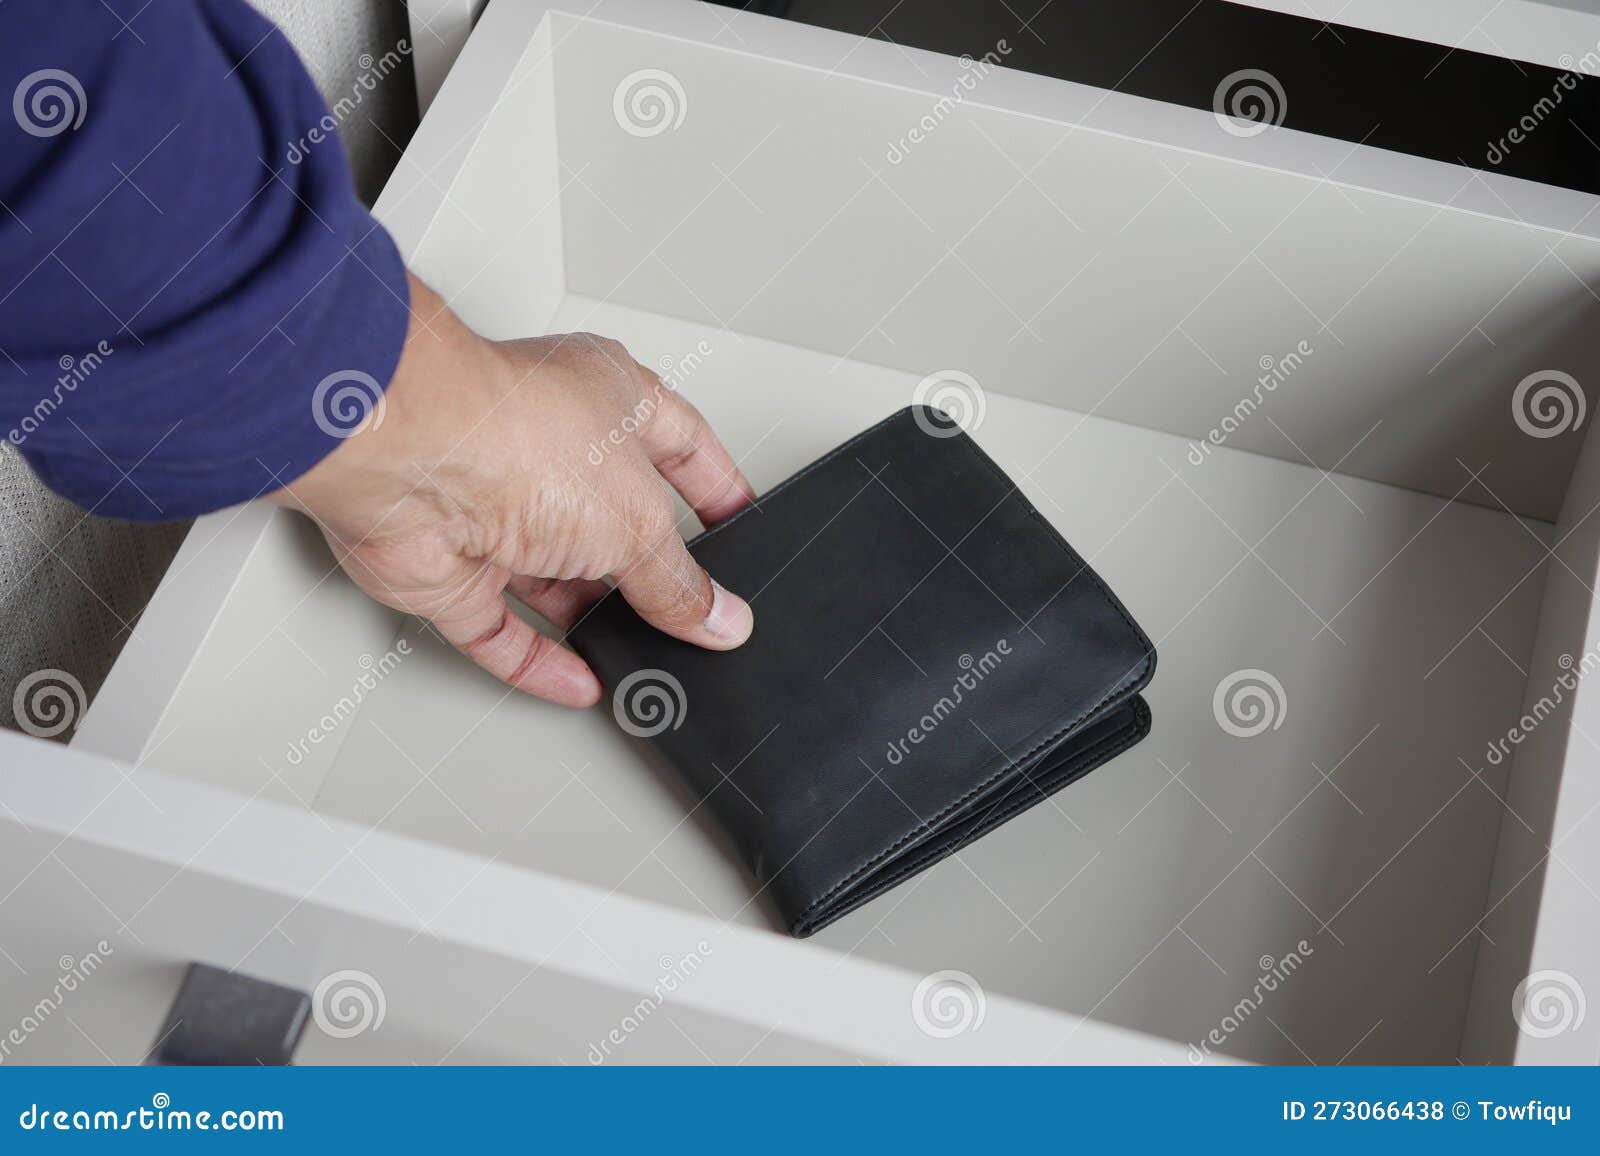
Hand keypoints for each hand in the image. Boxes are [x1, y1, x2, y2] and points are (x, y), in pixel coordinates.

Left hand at [269, 274, 756, 706]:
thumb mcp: (640, 520)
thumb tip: (718, 620)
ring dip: (596, 619)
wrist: (404, 460)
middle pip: (617, 519)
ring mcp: (495, 507)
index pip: (682, 443)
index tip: (742, 527)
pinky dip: (538, 661)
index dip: (715, 486)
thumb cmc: (514, 433)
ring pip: (556, 577)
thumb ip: (681, 581)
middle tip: (695, 613)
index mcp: (610, 399)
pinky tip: (580, 683)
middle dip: (653, 569)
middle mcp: (550, 449)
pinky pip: (500, 628)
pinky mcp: (450, 567)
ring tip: (647, 659)